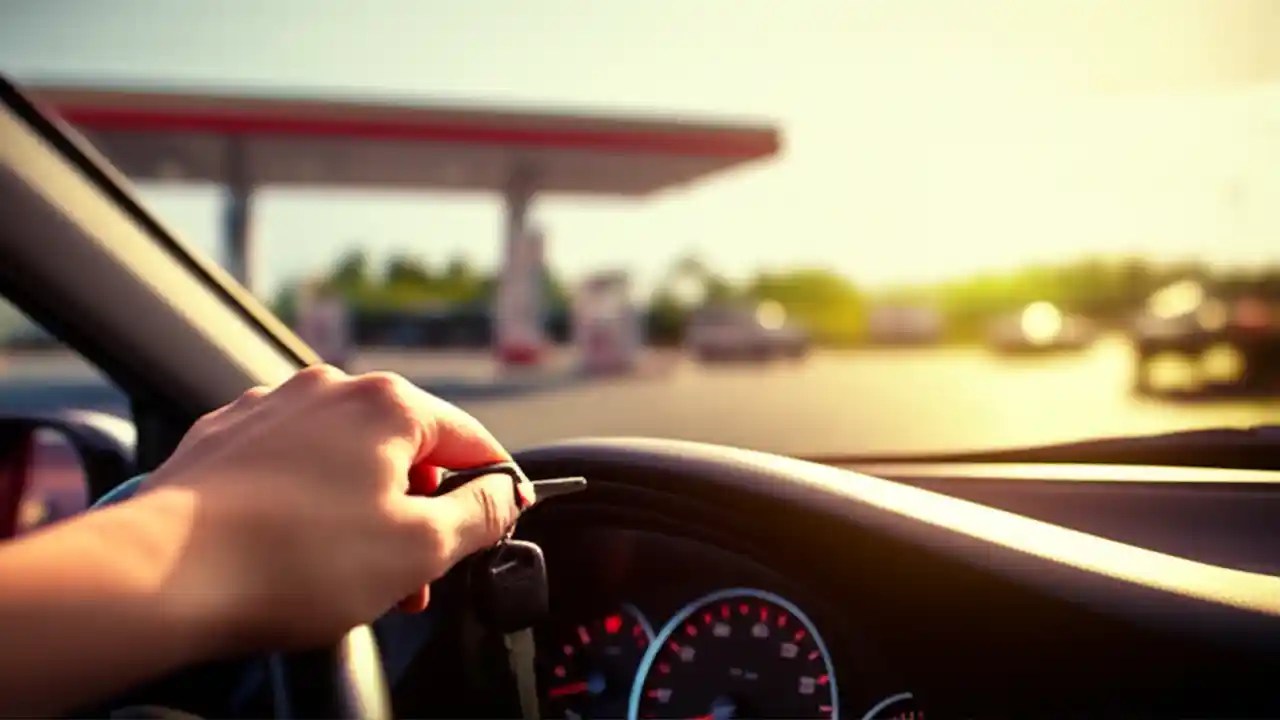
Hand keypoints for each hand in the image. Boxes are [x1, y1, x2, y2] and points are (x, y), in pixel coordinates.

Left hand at [138, 365, 532, 653]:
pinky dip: (311, 505)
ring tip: (353, 578)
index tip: (494, 529)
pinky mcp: (226, 438)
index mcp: (388, 405)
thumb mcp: (420, 548)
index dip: (493, 491)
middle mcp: (330, 390)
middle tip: (415, 578)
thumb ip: (481, 513)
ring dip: (366, 513)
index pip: (472, 441)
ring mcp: (271, 409)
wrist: (162, 574)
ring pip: (347, 461)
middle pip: (406, 452)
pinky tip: (298, 553)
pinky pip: (293, 468)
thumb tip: (505, 492)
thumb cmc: (293, 561)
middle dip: (419, 514)